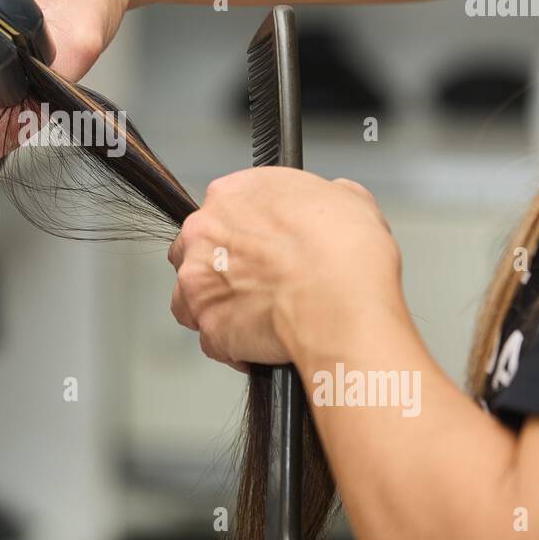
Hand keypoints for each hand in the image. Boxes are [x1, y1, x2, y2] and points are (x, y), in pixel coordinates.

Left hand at [168, 168, 409, 372]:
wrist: (341, 303)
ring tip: (252, 314)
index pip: (221, 208)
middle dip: (220, 266)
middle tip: (256, 279)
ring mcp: (199, 284)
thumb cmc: (344, 253)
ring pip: (189, 296)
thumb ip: (326, 197)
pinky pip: (211, 340)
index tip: (261, 243)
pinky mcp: (209, 328)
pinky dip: (231, 345)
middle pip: (195, 250)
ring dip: (215, 305)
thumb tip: (337, 200)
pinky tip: (259, 342)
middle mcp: (205, 235)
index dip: (244, 229)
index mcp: (232, 195)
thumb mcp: (349, 199)